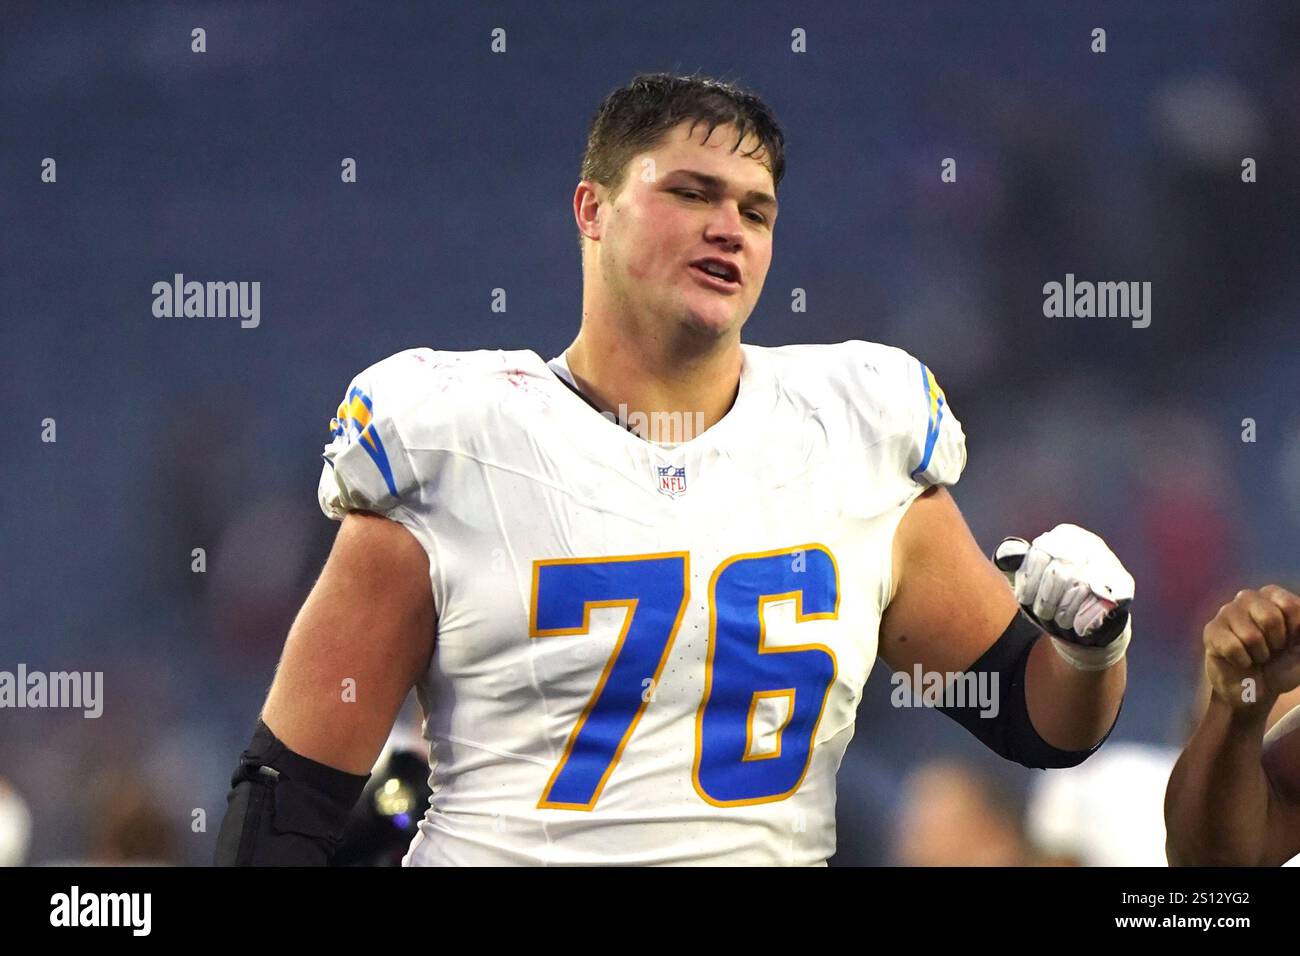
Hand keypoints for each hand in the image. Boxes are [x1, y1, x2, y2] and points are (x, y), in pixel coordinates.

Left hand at [994, 523, 1133, 646]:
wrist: (1089, 615)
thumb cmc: (1054, 593)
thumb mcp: (1033, 575)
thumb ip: (1016, 561)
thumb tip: (1004, 555)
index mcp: (1064, 535)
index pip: (1039, 555)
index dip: (1030, 582)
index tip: (1025, 599)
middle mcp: (1089, 543)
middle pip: (1059, 573)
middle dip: (1047, 600)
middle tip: (1043, 613)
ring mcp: (1109, 562)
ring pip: (1080, 587)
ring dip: (1065, 611)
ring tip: (1059, 620)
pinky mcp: (1124, 584)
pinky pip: (1102, 601)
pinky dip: (1086, 618)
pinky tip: (1078, 627)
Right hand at [1203, 586, 1299, 709]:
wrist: (1254, 689)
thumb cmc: (1281, 664)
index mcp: (1274, 596)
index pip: (1291, 606)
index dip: (1295, 631)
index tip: (1291, 641)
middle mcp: (1249, 598)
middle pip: (1270, 618)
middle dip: (1276, 643)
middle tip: (1272, 650)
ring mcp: (1227, 612)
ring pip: (1250, 636)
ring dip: (1259, 655)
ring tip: (1256, 656)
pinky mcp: (1211, 630)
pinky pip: (1232, 648)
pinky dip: (1242, 662)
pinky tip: (1240, 660)